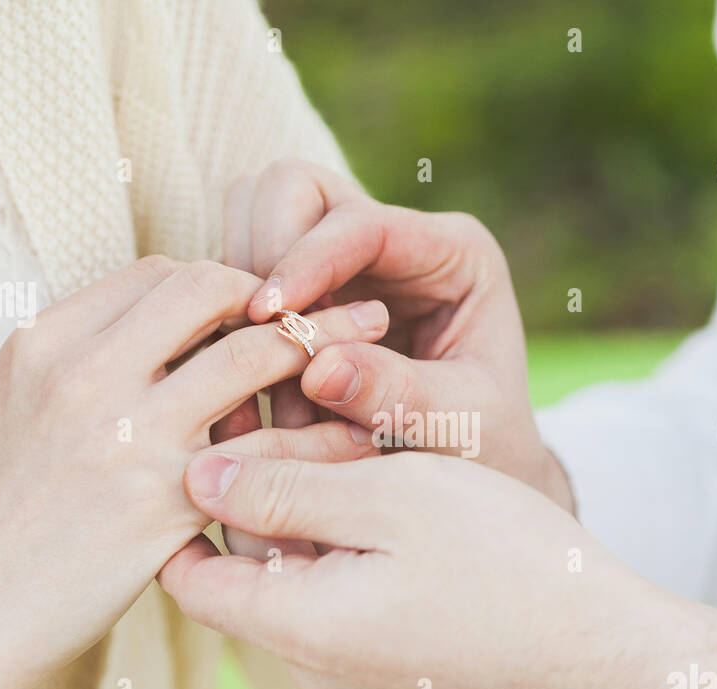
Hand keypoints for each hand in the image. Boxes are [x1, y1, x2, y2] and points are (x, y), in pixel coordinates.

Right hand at [0, 256, 387, 688]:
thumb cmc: (6, 515)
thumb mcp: (25, 410)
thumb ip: (94, 363)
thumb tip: (181, 335)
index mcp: (46, 341)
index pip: (158, 274)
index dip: (221, 285)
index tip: (262, 310)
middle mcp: (83, 372)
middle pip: (208, 287)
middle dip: (281, 293)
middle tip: (337, 309)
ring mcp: (127, 433)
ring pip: (253, 352)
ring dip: (322, 341)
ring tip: (371, 345)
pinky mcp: (167, 498)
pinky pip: (272, 445)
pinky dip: (323, 432)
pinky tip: (357, 432)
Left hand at [160, 451, 635, 688]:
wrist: (604, 649)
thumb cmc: (506, 562)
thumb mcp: (388, 500)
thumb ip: (283, 488)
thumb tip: (193, 474)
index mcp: (294, 626)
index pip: (184, 572)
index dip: (186, 495)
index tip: (222, 422)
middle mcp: (309, 662)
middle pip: (242, 562)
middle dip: (260, 483)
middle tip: (303, 407)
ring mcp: (352, 667)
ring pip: (295, 569)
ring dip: (309, 502)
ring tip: (355, 438)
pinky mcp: (392, 659)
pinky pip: (339, 590)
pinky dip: (347, 536)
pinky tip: (390, 488)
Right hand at [224, 160, 571, 507]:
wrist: (478, 471)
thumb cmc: (485, 447)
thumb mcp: (461, 427)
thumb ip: (399, 397)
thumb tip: (319, 370)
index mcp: (452, 252)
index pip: (362, 223)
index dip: (307, 261)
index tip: (266, 316)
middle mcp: (394, 238)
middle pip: (291, 189)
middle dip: (264, 260)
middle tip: (260, 346)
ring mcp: (343, 258)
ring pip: (252, 217)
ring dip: (241, 290)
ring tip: (266, 382)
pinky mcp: (305, 291)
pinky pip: (240, 272)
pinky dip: (231, 324)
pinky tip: (253, 390)